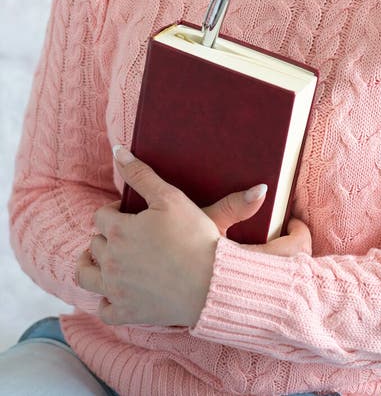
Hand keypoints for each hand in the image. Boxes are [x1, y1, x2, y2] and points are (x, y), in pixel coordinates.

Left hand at [76, 145, 269, 326]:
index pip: (100, 216)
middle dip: (107, 237)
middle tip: (128, 235)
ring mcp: (115, 289)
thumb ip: (141, 174)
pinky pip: (103, 309)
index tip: (129, 214)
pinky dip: (105, 301)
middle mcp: (110, 261)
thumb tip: (118, 150)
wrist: (211, 282)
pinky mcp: (126, 312)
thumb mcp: (170, 197)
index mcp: (118, 231)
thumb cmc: (194, 237)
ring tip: (107, 260)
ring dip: (92, 265)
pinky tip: (117, 292)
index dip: (113, 212)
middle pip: (94, 243)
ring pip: (86, 276)